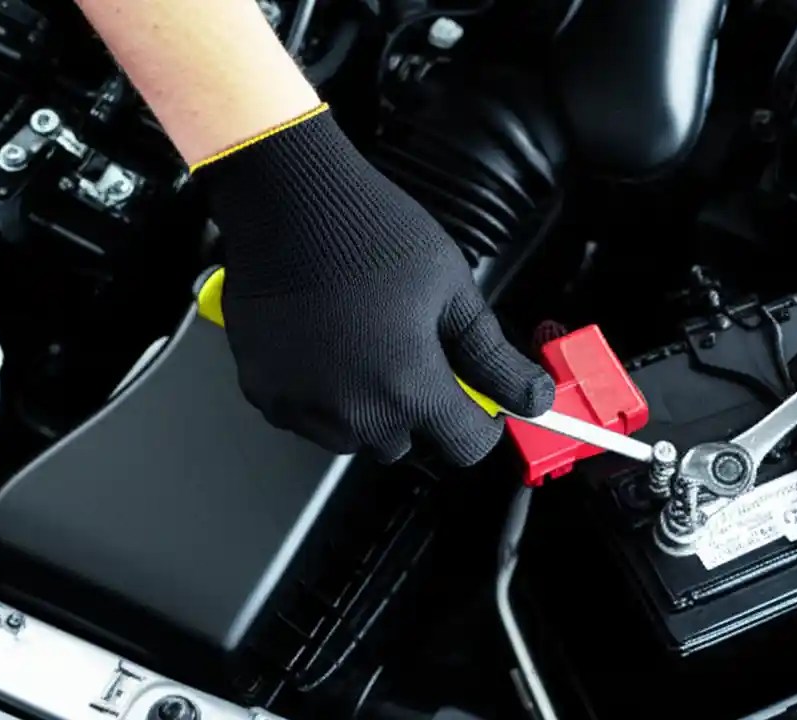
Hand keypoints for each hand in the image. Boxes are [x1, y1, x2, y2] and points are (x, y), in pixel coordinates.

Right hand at [196, 108, 553, 463]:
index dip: (481, 421)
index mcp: (410, 389)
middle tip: (414, 351)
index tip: (478, 398)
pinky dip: (323, 396)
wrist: (289, 202)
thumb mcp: (453, 291)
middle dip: (420, 409)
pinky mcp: (266, 396)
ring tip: (367, 343)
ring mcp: (304, 408)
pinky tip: (329, 347)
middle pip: (408, 444)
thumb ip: (493, 356)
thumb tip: (531, 395)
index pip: (467, 446)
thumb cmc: (369, 234)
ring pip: (356, 436)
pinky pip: (309, 418)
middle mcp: (354, 413)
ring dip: (369, 407)